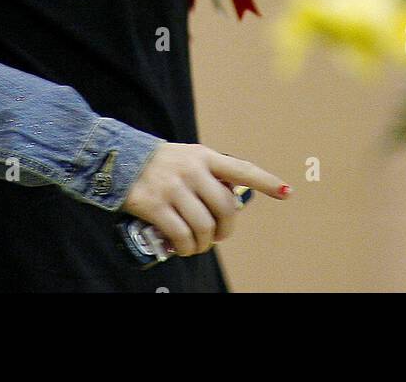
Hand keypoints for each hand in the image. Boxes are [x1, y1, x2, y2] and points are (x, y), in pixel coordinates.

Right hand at [121, 142, 289, 257]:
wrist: (118, 159)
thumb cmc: (160, 163)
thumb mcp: (188, 158)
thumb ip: (209, 174)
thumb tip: (231, 204)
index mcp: (204, 156)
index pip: (242, 169)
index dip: (266, 182)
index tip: (288, 192)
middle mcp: (192, 170)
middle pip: (226, 208)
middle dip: (227, 230)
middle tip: (219, 236)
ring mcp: (174, 187)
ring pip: (204, 226)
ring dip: (204, 244)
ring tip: (197, 246)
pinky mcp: (156, 205)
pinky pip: (181, 235)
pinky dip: (186, 248)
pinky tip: (183, 248)